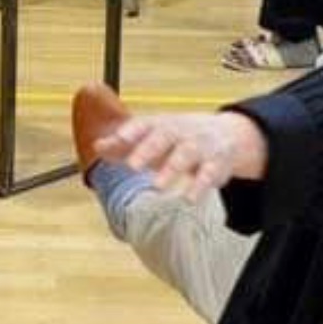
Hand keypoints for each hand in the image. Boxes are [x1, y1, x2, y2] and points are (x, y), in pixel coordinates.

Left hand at [104, 106, 270, 198]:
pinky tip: (189, 199)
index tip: (118, 139)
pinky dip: (200, 185)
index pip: (144, 125)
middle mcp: (179, 132)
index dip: (131, 131)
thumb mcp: (152, 136)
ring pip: (186, 154)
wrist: (225, 134)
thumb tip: (97, 146)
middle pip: (164, 137)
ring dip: (172, 168)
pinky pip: (209, 173)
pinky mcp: (215, 163)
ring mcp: (198, 146)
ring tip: (157, 185)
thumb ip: (124, 144)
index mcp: (161, 125)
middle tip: (132, 166)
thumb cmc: (177, 138)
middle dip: (148, 150)